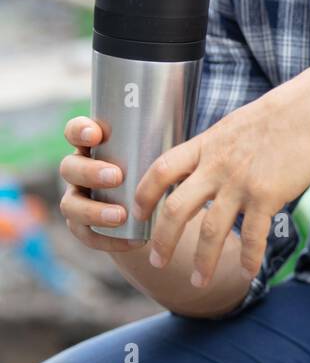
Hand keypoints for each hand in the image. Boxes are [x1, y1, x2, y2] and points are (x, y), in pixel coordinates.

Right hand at [59, 117, 147, 251]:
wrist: (148, 208)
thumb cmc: (151, 169)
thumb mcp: (154, 151)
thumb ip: (160, 138)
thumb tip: (185, 121)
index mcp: (92, 147)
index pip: (75, 132)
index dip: (79, 130)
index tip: (96, 133)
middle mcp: (79, 171)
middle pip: (69, 168)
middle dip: (90, 171)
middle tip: (116, 176)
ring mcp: (77, 199)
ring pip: (71, 204)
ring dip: (94, 211)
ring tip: (120, 215)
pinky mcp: (83, 226)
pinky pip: (86, 235)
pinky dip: (108, 239)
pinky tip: (132, 241)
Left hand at [132, 80, 309, 288]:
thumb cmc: (276, 116)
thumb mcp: (231, 127)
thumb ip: (213, 149)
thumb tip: (201, 166)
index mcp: (205, 146)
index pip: (160, 171)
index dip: (144, 195)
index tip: (138, 215)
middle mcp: (217, 167)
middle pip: (175, 209)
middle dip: (162, 240)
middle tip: (156, 261)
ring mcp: (241, 183)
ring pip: (210, 231)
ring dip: (203, 261)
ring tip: (198, 283)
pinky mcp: (268, 195)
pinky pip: (253, 236)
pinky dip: (249, 258)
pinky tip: (248, 272)